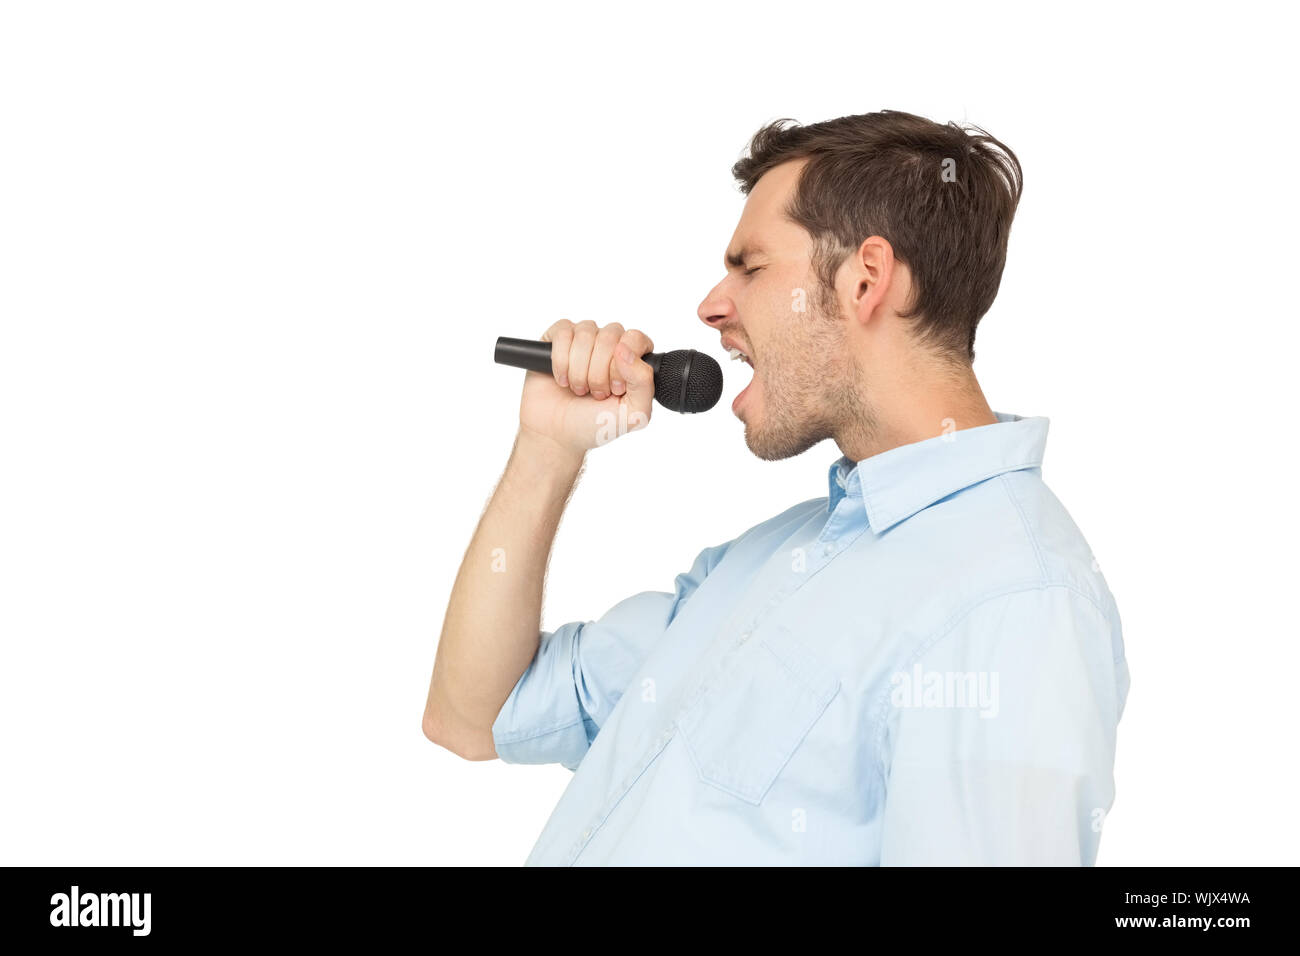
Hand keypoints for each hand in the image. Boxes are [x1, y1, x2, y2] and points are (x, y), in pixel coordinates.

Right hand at [518, 320, 654, 456]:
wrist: (556, 435)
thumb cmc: (595, 425)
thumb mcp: (632, 415)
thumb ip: (643, 383)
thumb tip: (625, 350)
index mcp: (633, 360)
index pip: (635, 338)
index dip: (623, 362)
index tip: (615, 388)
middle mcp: (610, 345)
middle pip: (610, 335)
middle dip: (599, 372)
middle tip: (596, 393)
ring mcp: (584, 340)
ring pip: (586, 333)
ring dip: (579, 369)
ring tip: (579, 389)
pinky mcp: (558, 340)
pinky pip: (562, 332)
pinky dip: (561, 360)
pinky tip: (562, 379)